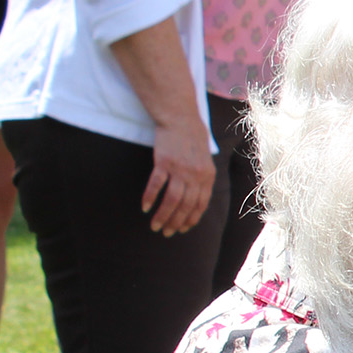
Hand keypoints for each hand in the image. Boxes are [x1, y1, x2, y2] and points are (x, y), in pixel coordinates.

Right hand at [142, 115, 217, 236]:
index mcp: (207, 177)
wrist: (181, 120)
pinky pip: (156, 185)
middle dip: (175, 223)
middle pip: (185, 206)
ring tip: (155, 226)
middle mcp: (195, 175)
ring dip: (162, 216)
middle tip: (165, 232)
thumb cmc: (192, 142)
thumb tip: (197, 202)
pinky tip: (145, 208)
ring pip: (171, 200)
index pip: (200, 205)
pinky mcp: (164, 162)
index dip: (191, 219)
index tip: (182, 230)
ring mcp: (179, 169)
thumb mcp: (204, 162)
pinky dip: (150, 198)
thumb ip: (202, 180)